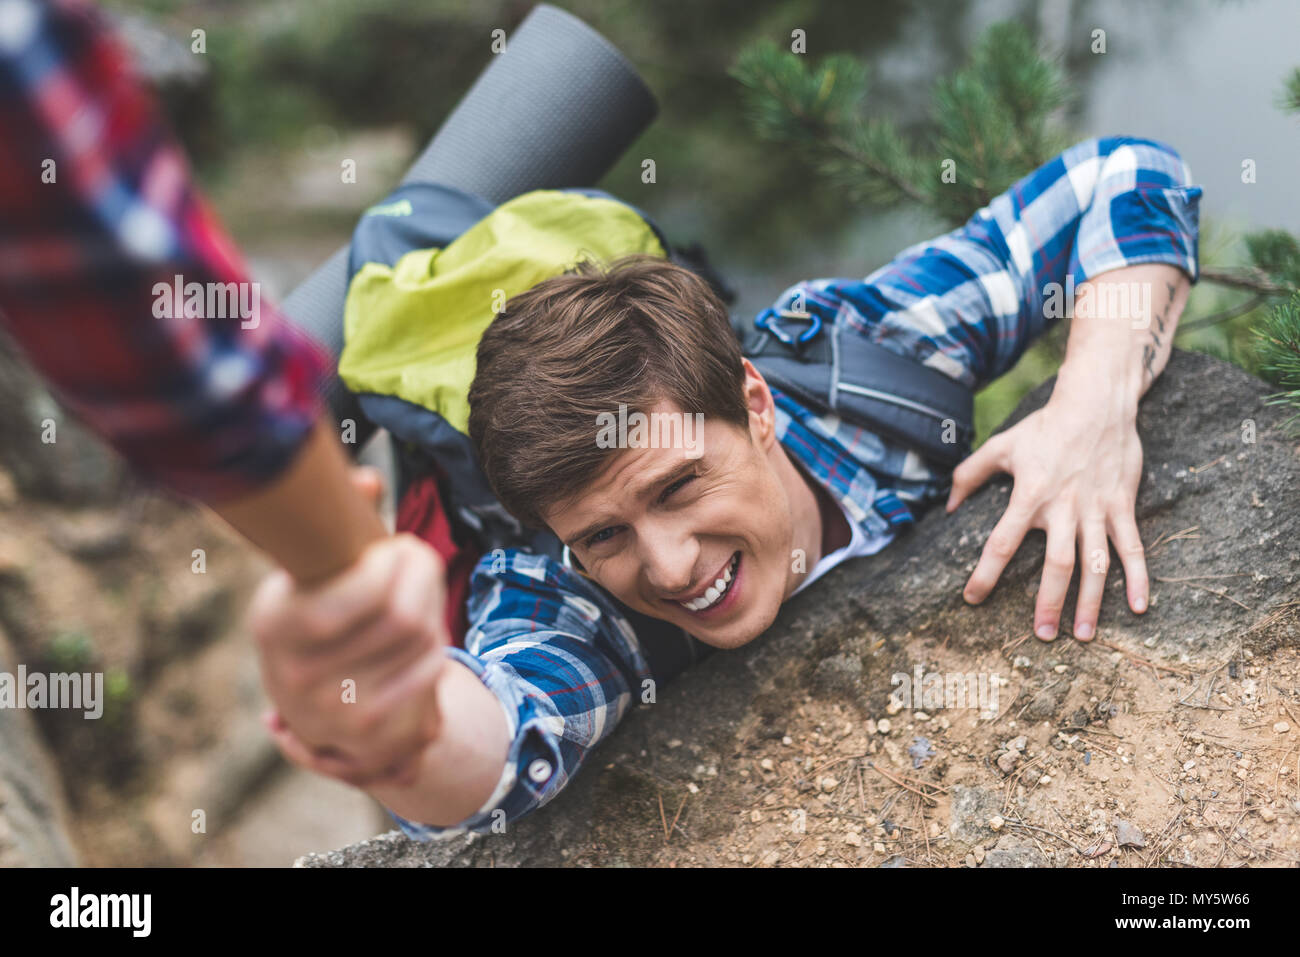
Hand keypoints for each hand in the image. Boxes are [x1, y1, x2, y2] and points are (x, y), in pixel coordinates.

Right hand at [249, 467, 450, 786]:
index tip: (402, 546)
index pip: (355, 590)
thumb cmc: (319, 617)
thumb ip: (335, 526)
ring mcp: (329, 709)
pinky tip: (427, 636)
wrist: (316, 706)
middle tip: (424, 562)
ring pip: (419, 639)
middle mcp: (292, 672)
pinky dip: (436, 648)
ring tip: (424, 596)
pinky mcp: (365, 732)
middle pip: (400, 614)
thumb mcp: (311, 576)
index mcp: (273, 622)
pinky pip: (427, 673)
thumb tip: (367, 480)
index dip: (392, 563)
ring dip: (432, 610)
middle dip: (423, 578)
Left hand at [945, 381, 1148, 640]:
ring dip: (1091, 602)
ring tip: (1084, 635)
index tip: (972, 600)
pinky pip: (1133, 547)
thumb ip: (969, 474)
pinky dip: (1138, 578)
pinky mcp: (1123, 506)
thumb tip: (947, 506)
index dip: (985, 573)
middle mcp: (1063, 507)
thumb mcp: (1000, 446)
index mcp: (1028, 495)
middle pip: (1056, 564)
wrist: (1096, 403)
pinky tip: (1139, 608)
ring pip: (1095, 564)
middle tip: (1042, 636)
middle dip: (1049, 602)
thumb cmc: (1044, 428)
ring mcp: (1097, 509)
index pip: (1002, 542)